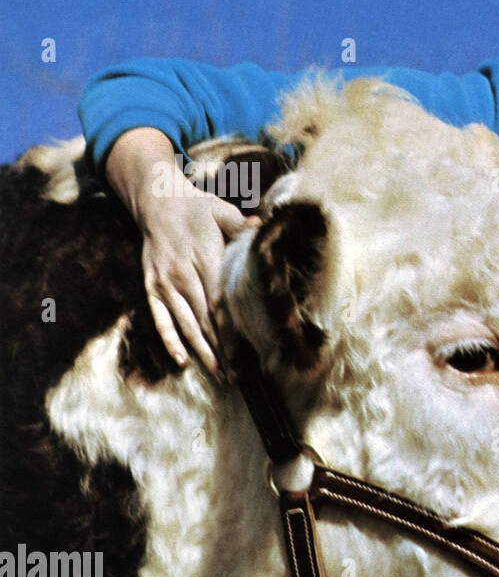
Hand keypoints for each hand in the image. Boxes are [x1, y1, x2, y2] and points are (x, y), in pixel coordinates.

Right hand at [106, 128, 256, 378]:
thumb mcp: (223, 211)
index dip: (230, 330)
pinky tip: (182, 360)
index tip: (242, 353)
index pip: (220, 303)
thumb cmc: (197, 208)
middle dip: (220, 349)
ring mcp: (164, 283)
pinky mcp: (151, 287)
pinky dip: (169, 340)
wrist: (156, 201)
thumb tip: (268, 231)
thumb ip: (244, 226)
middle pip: (204, 319)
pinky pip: (160, 318)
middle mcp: (182, 275)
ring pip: (184, 324)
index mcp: (203, 259)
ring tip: (218, 373)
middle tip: (236, 375)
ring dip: (201, 351)